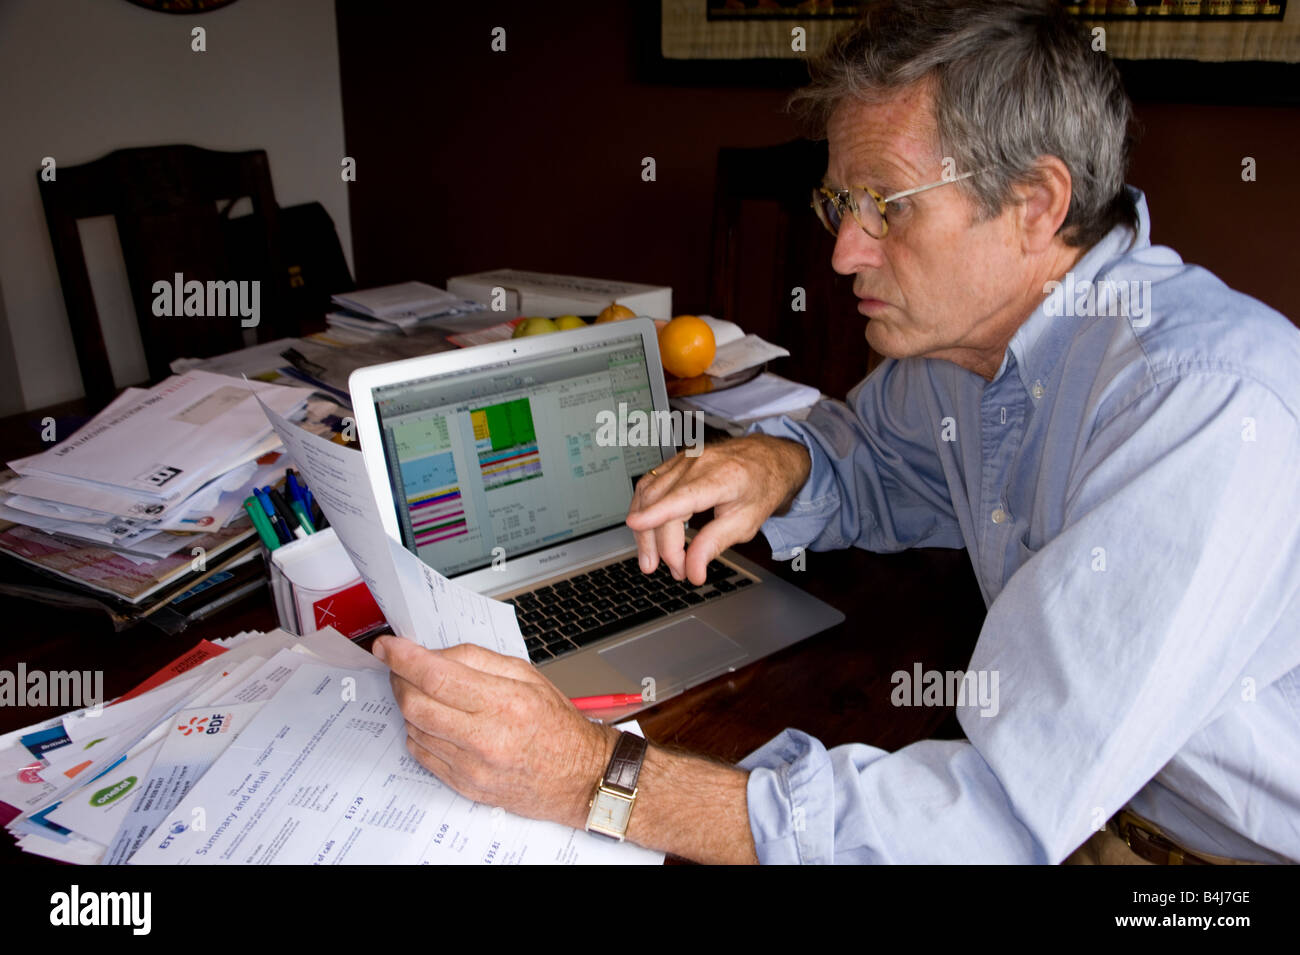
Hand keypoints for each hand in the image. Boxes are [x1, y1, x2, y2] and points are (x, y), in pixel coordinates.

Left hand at [374, 636, 617, 829]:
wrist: (578, 777)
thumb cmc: (556, 725)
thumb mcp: (526, 675)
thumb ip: (477, 659)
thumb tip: (434, 655)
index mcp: (504, 702)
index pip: (436, 676)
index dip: (403, 658)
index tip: (387, 646)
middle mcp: (486, 738)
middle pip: (415, 703)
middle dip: (399, 679)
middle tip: (402, 667)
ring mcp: (472, 767)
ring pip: (414, 728)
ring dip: (409, 705)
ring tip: (426, 694)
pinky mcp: (464, 786)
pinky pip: (421, 754)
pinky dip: (419, 732)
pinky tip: (435, 722)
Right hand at [625, 435, 809, 585]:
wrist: (765, 457)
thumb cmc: (760, 486)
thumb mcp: (747, 521)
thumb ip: (716, 543)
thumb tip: (693, 569)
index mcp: (723, 476)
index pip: (683, 495)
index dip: (657, 511)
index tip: (635, 525)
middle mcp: (698, 462)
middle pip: (660, 500)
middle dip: (659, 542)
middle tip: (674, 570)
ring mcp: (683, 459)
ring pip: (647, 493)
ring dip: (645, 531)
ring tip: (653, 561)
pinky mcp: (674, 462)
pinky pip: (648, 486)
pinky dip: (644, 512)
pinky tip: (648, 534)